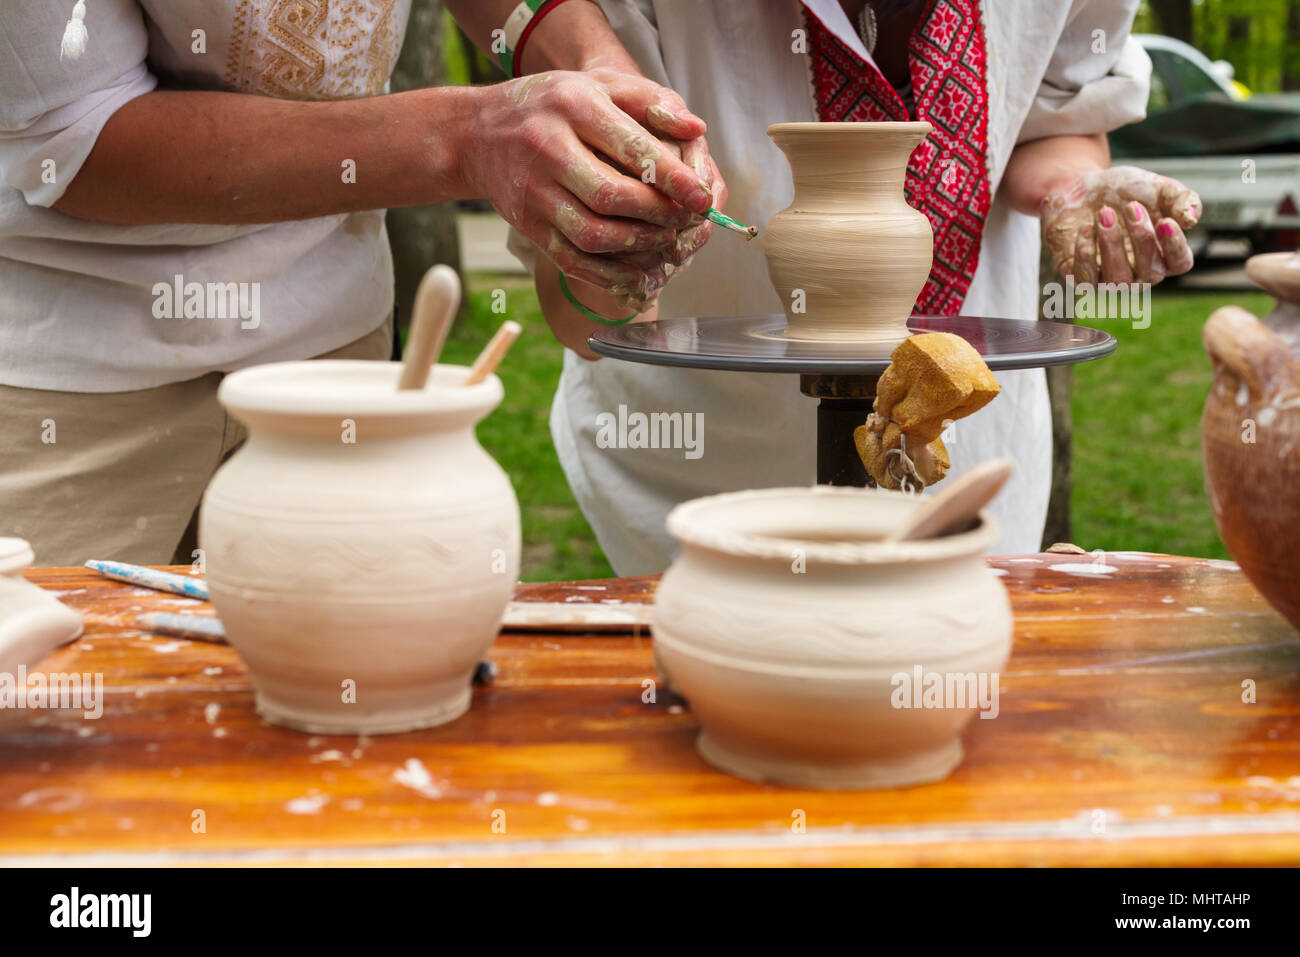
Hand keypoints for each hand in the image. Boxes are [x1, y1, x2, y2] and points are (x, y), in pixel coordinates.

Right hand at [464, 70, 714, 299]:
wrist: (478, 133)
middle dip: (657, 214)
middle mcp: (548, 149)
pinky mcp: (528, 226)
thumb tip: (696, 129)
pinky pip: (572, 259)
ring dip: (636, 245)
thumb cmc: (553, 104)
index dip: (671, 177)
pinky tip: (638, 274)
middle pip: (611, 196)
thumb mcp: (599, 84)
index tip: (701, 197)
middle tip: (685, 221)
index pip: (630, 147)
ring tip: (665, 241)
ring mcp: (534, 193)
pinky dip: (609, 275)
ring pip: (591, 234)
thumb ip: (650, 102)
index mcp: (573, 107)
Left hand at [1040, 166, 1200, 284]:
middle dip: (1142, 238)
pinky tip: (1085, 229)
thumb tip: (1191, 219)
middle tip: (1131, 206)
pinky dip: (1086, 254)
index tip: (1165, 221)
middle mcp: (1141, 274)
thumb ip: (1181, 200)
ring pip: (1118, 279)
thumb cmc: (1125, 192)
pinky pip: (1086, 280)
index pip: (1180, 263)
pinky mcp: (1082, 278)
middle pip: (1151, 271)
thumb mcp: (1158, 188)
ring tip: (1104, 213)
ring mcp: (1111, 280)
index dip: (1175, 246)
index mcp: (1165, 254)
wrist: (1082, 188)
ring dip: (1112, 245)